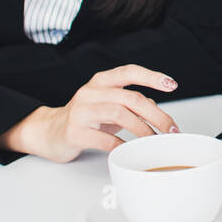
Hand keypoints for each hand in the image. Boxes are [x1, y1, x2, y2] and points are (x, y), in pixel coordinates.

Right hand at [0, 64, 179, 162]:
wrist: (49, 132)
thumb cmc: (85, 119)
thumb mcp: (108, 105)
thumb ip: (131, 104)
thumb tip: (156, 108)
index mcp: (101, 82)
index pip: (129, 72)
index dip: (152, 76)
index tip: (172, 84)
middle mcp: (90, 92)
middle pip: (130, 98)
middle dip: (156, 114)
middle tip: (170, 128)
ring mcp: (81, 111)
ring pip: (119, 114)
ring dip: (142, 129)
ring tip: (154, 140)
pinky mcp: (75, 132)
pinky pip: (104, 138)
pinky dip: (121, 145)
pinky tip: (129, 149)